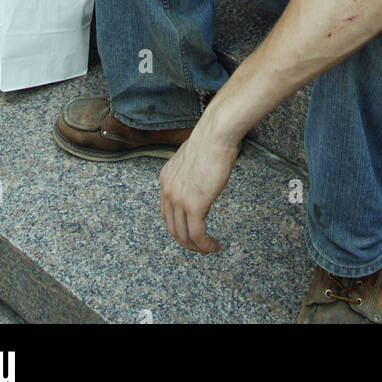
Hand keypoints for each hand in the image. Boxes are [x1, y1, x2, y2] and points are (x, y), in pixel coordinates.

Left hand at [158, 117, 239, 252]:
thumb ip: (190, 170)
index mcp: (165, 179)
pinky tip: (215, 246)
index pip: (166, 212)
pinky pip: (197, 234)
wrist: (216, 133)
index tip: (191, 230)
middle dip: (186, 241)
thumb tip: (200, 175)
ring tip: (209, 248)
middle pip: (172, 227)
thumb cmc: (211, 139)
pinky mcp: (195, 205)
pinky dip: (206, 245)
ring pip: (183, 235)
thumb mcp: (193, 157)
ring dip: (197, 247)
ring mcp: (179, 199)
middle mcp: (167, 191)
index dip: (178, 225)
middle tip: (201, 245)